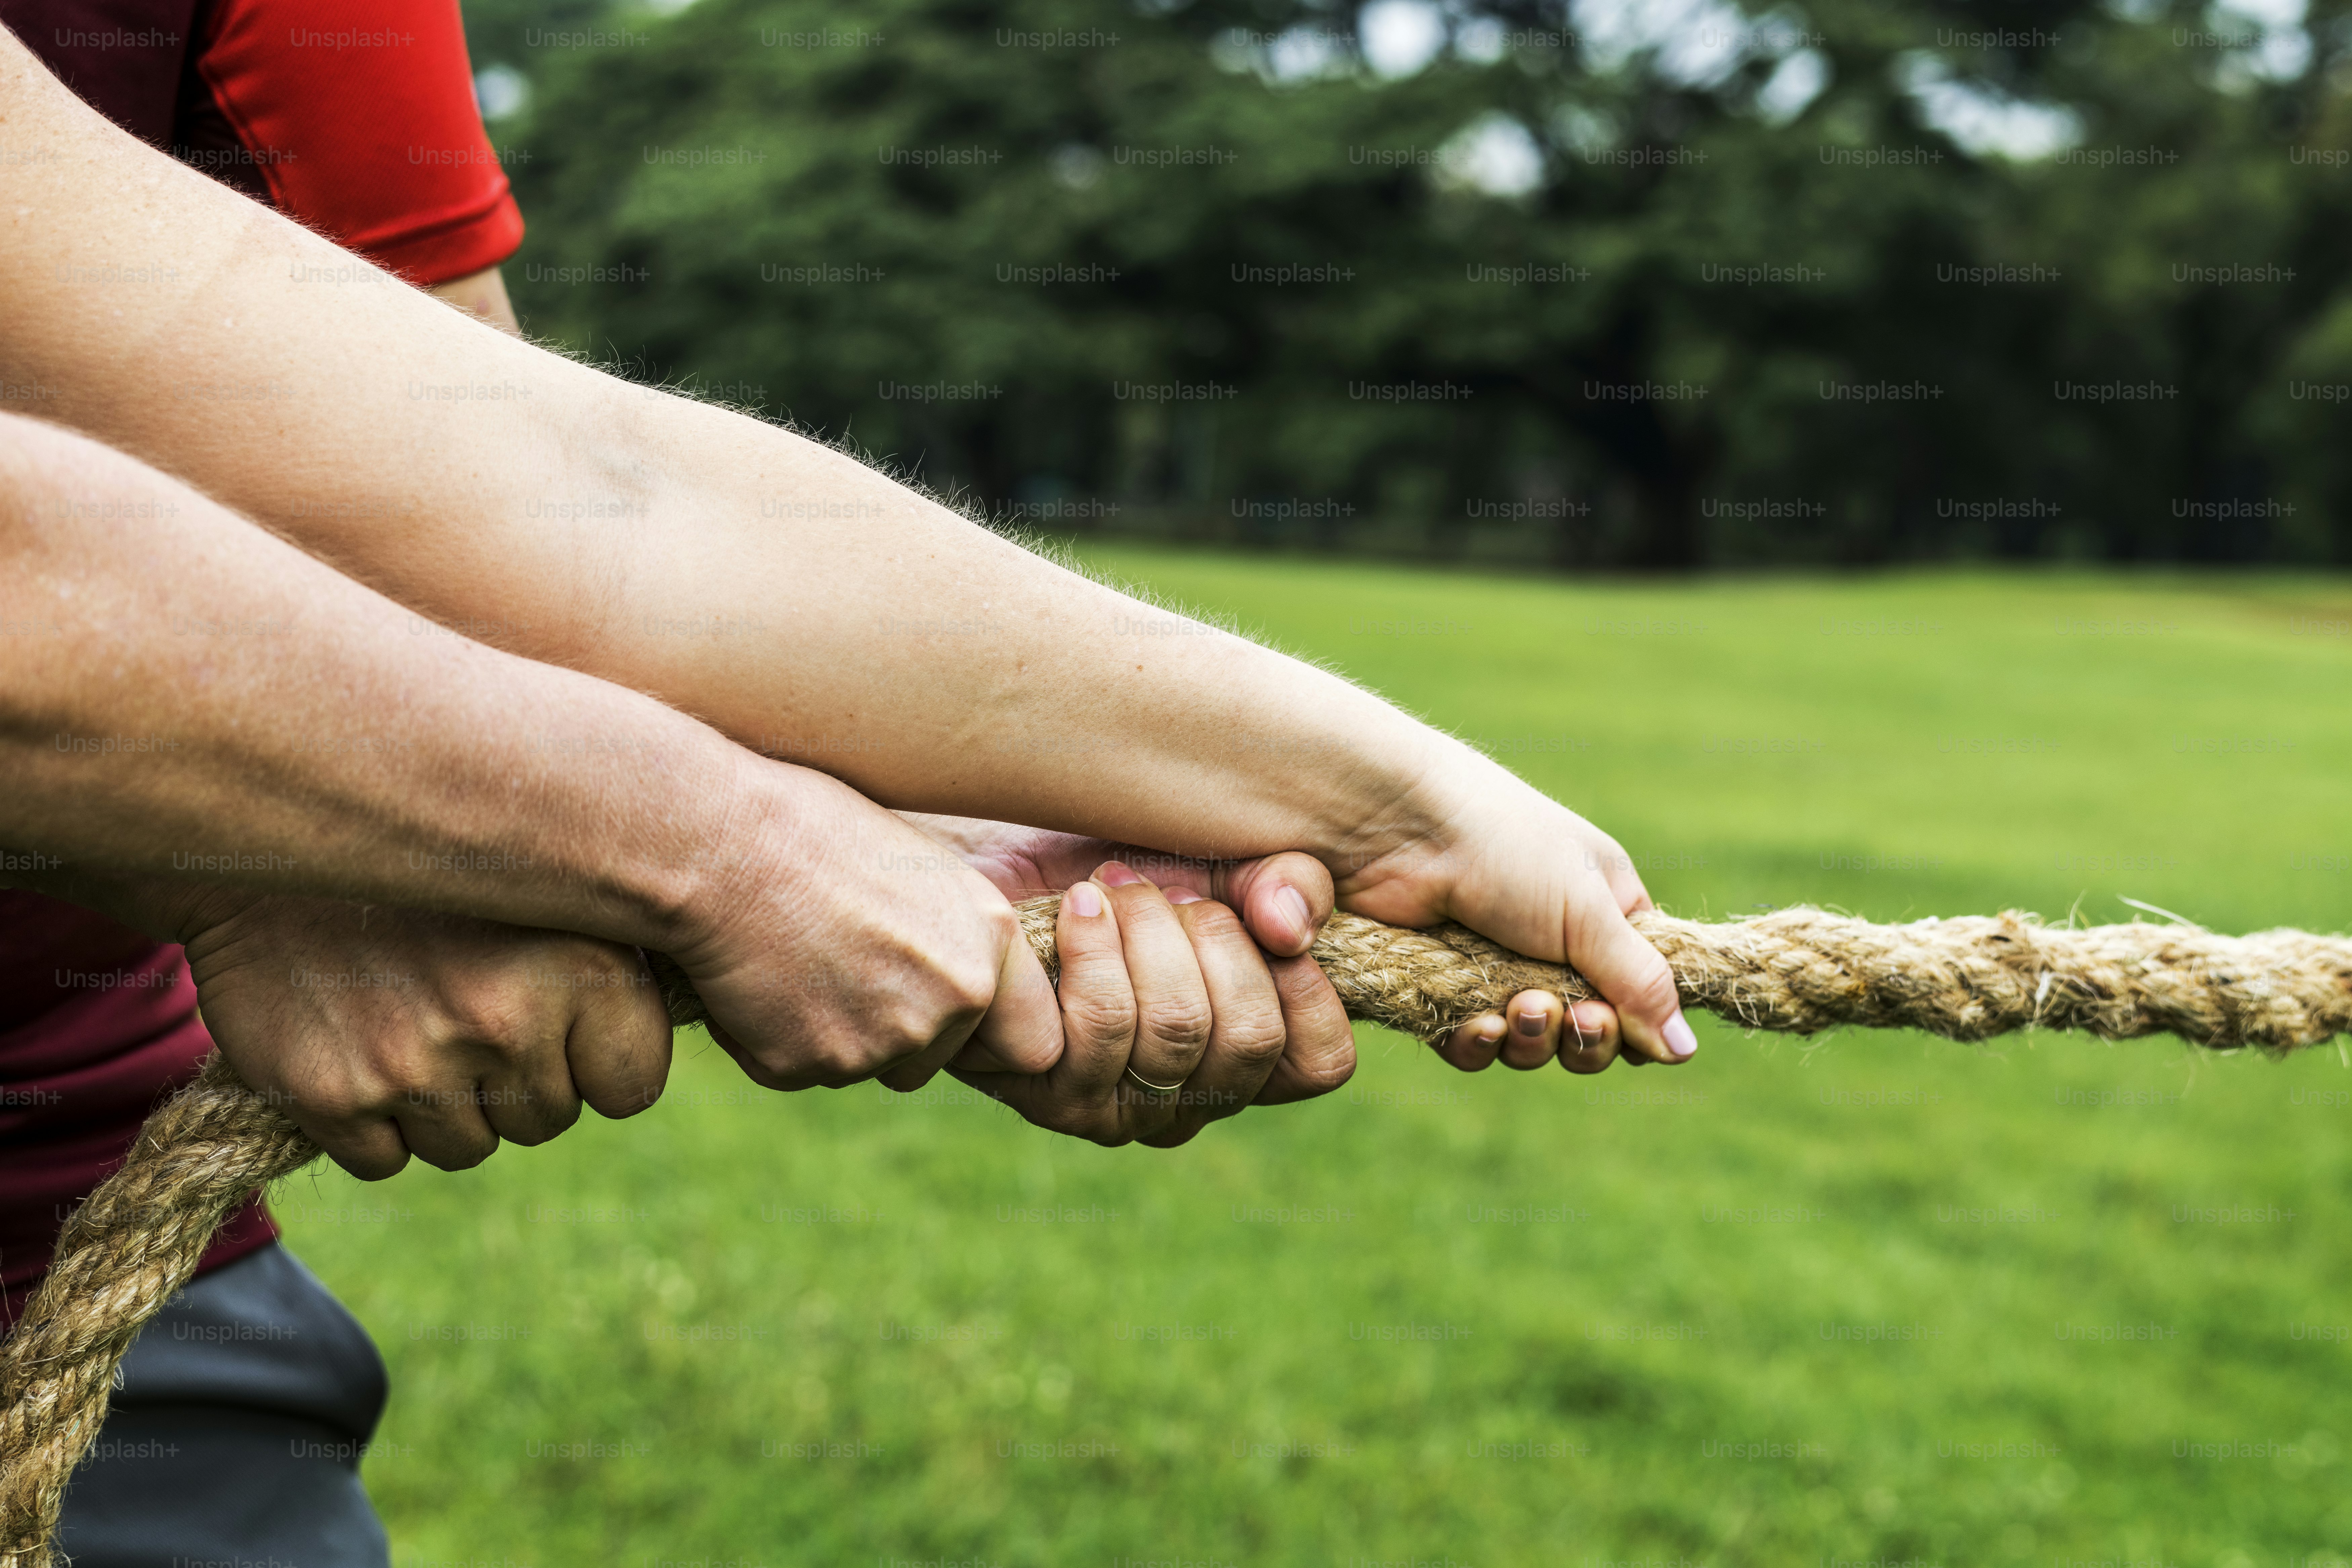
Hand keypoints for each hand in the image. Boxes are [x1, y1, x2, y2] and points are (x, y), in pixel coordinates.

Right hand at [174, 889, 670, 1178]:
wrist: (273, 843)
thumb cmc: (440, 870)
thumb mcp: (558, 888)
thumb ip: (628, 959)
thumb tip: (718, 1013)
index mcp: (585, 968)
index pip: (632, 1087)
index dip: (596, 1059)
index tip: (557, 1012)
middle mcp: (506, 1019)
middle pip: (549, 1119)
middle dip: (517, 1077)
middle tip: (464, 996)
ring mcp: (415, 1063)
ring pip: (468, 1147)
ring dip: (447, 1101)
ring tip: (411, 1007)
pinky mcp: (331, 1095)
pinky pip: (387, 1160)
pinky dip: (376, 1122)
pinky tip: (360, 1040)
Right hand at [653, 760, 1064, 1092]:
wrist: (720, 842)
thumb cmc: (812, 827)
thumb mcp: (921, 869)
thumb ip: (956, 938)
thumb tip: (964, 985)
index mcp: (989, 942)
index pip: (1035, 1043)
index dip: (991, 1037)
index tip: (953, 1016)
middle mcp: (951, 999)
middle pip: (935, 1062)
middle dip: (896, 1034)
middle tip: (842, 967)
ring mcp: (881, 1040)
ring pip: (867, 1067)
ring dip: (835, 1032)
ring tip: (796, 955)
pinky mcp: (809, 1064)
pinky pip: (801, 1068)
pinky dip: (777, 1038)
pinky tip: (757, 975)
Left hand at [905, 814, 1357, 1109]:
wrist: (986, 864)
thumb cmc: (1112, 869)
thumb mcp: (1217, 861)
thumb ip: (1283, 884)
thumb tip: (1290, 929)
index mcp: (1242, 1059)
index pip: (1319, 1064)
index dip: (1306, 988)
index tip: (1259, 919)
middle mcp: (1189, 1102)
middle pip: (1249, 1040)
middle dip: (1216, 938)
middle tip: (1170, 890)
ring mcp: (1120, 1109)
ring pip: (1177, 1029)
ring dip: (1149, 932)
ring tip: (1114, 886)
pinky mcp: (1050, 1095)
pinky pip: (1101, 1027)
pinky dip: (1095, 946)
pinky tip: (1078, 904)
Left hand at [1331, 752, 1697, 1075]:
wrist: (1395, 826)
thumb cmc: (1504, 845)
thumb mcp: (1588, 908)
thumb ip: (1640, 982)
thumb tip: (1685, 1049)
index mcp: (1604, 910)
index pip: (1641, 989)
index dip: (1634, 1019)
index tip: (1618, 1015)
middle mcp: (1553, 942)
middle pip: (1587, 1030)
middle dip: (1583, 1038)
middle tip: (1575, 1016)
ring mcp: (1494, 966)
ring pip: (1529, 1045)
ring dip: (1531, 1041)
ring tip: (1520, 1009)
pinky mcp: (1440, 987)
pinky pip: (1471, 1044)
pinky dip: (1477, 1043)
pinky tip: (1475, 1026)